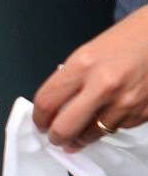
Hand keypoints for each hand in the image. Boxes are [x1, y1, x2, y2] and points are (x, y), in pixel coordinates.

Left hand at [32, 4, 147, 149]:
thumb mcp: (90, 52)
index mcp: (84, 64)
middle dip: (56, 137)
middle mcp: (104, 85)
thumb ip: (71, 80)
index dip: (38, 117)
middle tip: (55, 136)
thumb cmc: (131, 38)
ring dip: (84, 135)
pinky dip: (112, 124)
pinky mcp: (143, 112)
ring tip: (82, 127)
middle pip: (65, 129)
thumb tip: (56, 108)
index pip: (46, 102)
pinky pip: (118, 128)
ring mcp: (125, 102)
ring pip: (92, 135)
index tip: (40, 122)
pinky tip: (112, 111)